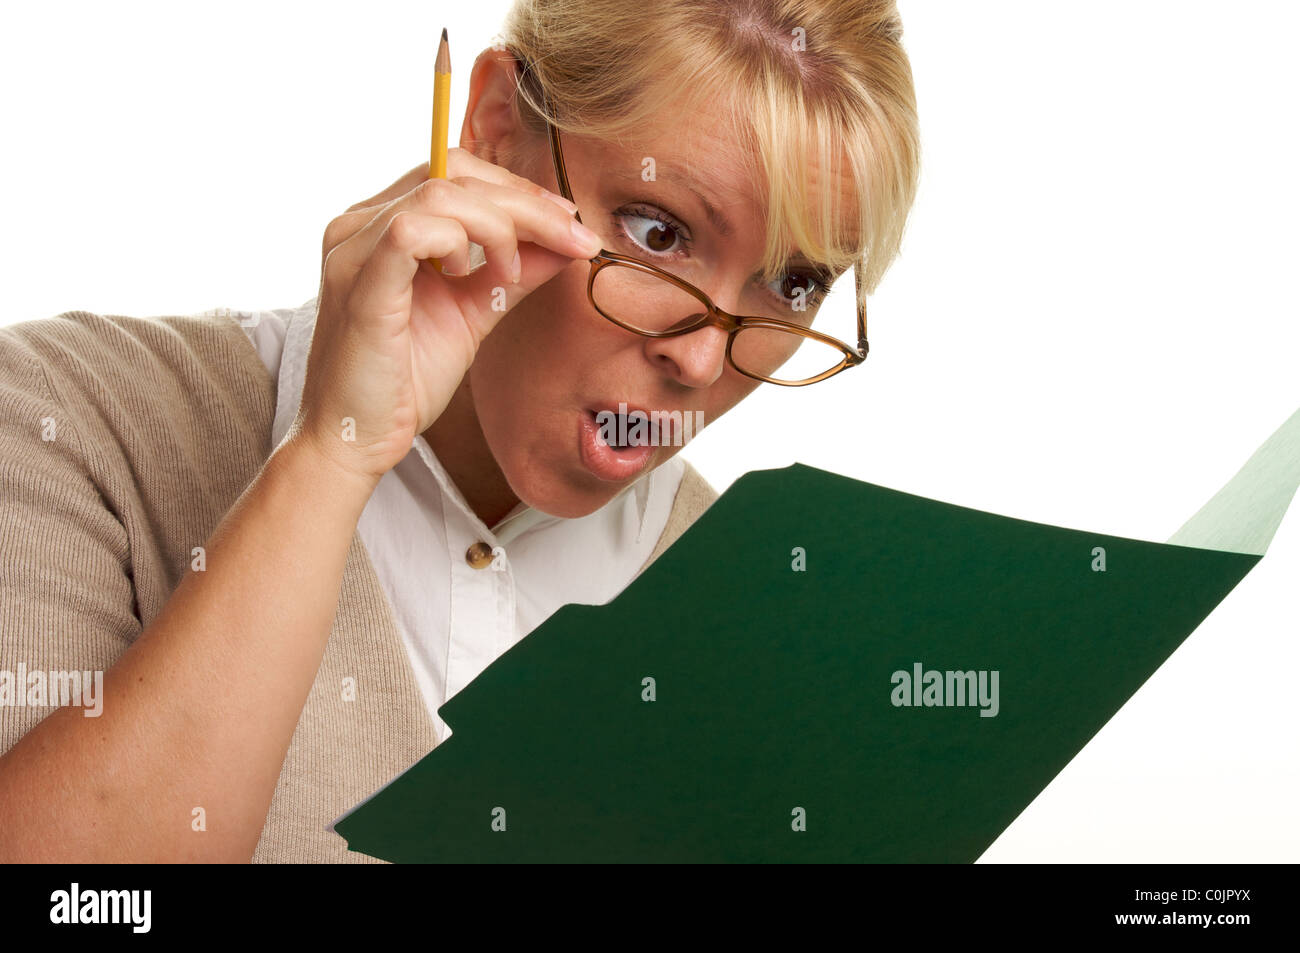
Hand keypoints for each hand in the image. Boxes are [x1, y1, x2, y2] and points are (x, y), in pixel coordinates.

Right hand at [288, 147, 603, 485]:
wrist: (356, 441)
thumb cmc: (404, 382)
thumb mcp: (473, 313)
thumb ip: (513, 274)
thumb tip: (567, 244)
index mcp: (381, 224)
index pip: (455, 172)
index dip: (518, 188)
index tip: (570, 224)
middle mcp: (358, 224)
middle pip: (452, 171)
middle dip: (525, 200)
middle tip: (573, 236)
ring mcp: (353, 249)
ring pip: (440, 192)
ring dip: (501, 224)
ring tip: (513, 272)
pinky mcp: (359, 283)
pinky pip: (412, 230)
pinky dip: (462, 242)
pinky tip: (478, 276)